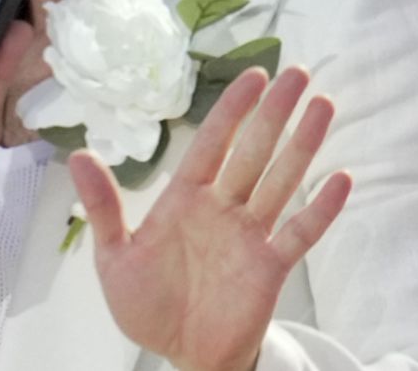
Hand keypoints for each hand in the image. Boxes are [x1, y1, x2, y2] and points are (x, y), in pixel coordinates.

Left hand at [69, 67, 352, 370]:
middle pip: (254, 151)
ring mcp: (250, 235)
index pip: (212, 142)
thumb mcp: (115, 257)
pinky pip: (300, 232)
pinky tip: (340, 179)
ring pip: (282, 180)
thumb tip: (77, 155)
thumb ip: (103, 207)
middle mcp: (223, 208)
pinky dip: (321, 209)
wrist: (180, 355)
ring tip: (323, 105)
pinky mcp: (271, 267)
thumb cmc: (149, 305)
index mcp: (186, 199)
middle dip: (275, 112)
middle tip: (297, 74)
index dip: (232, 109)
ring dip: (302, 145)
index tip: (253, 75)